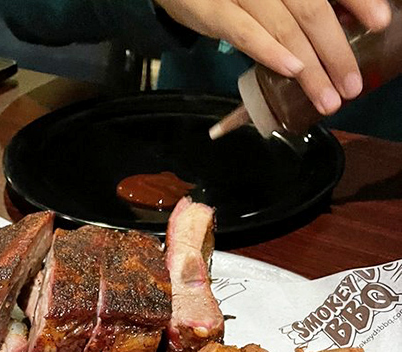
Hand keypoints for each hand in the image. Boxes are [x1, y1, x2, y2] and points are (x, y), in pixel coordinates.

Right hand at [154, 0, 391, 113]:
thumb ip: (299, 6)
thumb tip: (341, 29)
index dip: (358, 0)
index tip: (381, 21)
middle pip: (312, 10)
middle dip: (336, 51)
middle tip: (353, 85)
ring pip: (285, 28)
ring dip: (311, 68)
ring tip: (328, 98)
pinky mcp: (214, 10)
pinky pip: (245, 33)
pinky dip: (271, 52)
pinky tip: (293, 71)